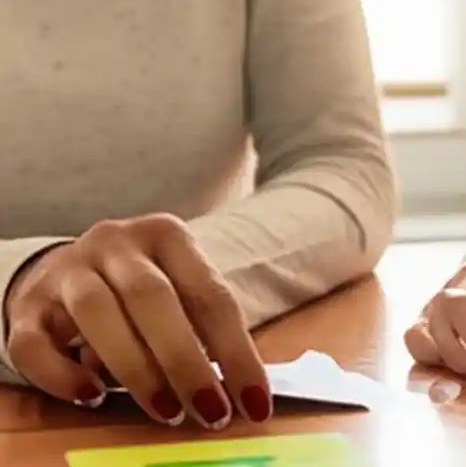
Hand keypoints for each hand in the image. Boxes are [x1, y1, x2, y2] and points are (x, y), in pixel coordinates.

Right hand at [4, 214, 269, 428]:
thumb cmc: (140, 292)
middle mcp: (116, 242)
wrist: (65, 273)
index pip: (211, 295)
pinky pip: (36, 343)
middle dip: (187, 361)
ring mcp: (68, 270)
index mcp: (166, 235)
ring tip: (166, 410)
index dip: (238, 353)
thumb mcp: (180, 291)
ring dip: (136, 369)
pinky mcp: (28, 305)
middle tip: (210, 411)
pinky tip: (93, 395)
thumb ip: (203, 328)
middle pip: (153, 298)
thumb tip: (237, 388)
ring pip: (97, 313)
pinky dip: (64, 375)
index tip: (255, 402)